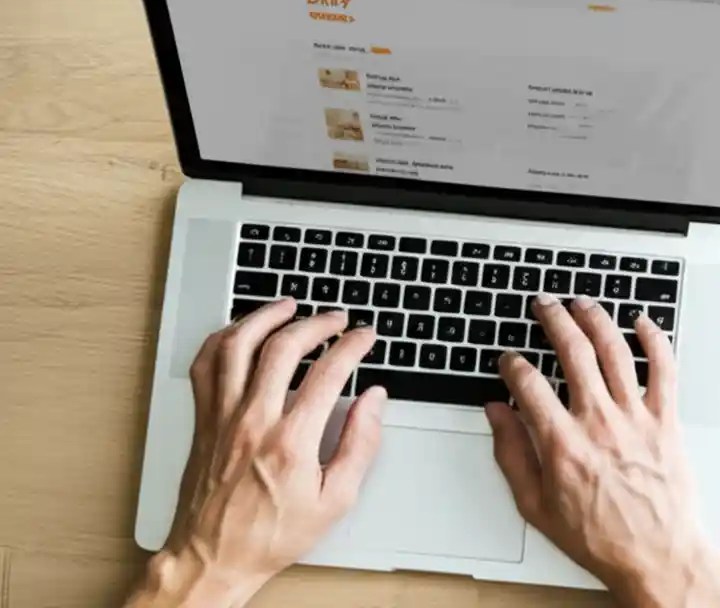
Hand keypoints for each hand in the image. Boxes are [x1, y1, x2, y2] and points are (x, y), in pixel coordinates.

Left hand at [126, 299, 386, 606]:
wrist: (214, 557)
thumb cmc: (271, 535)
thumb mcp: (335, 500)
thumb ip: (360, 445)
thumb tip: (374, 402)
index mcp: (291, 441)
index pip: (329, 373)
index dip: (353, 346)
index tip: (364, 337)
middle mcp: (253, 421)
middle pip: (284, 347)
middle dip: (317, 323)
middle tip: (336, 318)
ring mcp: (222, 417)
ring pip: (238, 345)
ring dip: (266, 317)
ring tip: (288, 306)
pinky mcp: (202, 420)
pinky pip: (205, 365)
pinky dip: (223, 339)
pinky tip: (241, 331)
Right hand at [486, 294, 719, 607]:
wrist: (656, 556)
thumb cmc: (600, 538)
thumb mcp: (536, 507)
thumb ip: (512, 455)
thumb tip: (497, 415)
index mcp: (563, 444)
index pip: (528, 384)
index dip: (512, 365)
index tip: (509, 360)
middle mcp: (599, 422)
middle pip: (572, 351)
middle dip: (553, 319)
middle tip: (544, 305)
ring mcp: (636, 417)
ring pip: (615, 350)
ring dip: (596, 319)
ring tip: (582, 303)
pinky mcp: (666, 420)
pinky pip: (665, 368)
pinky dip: (655, 340)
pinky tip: (643, 323)